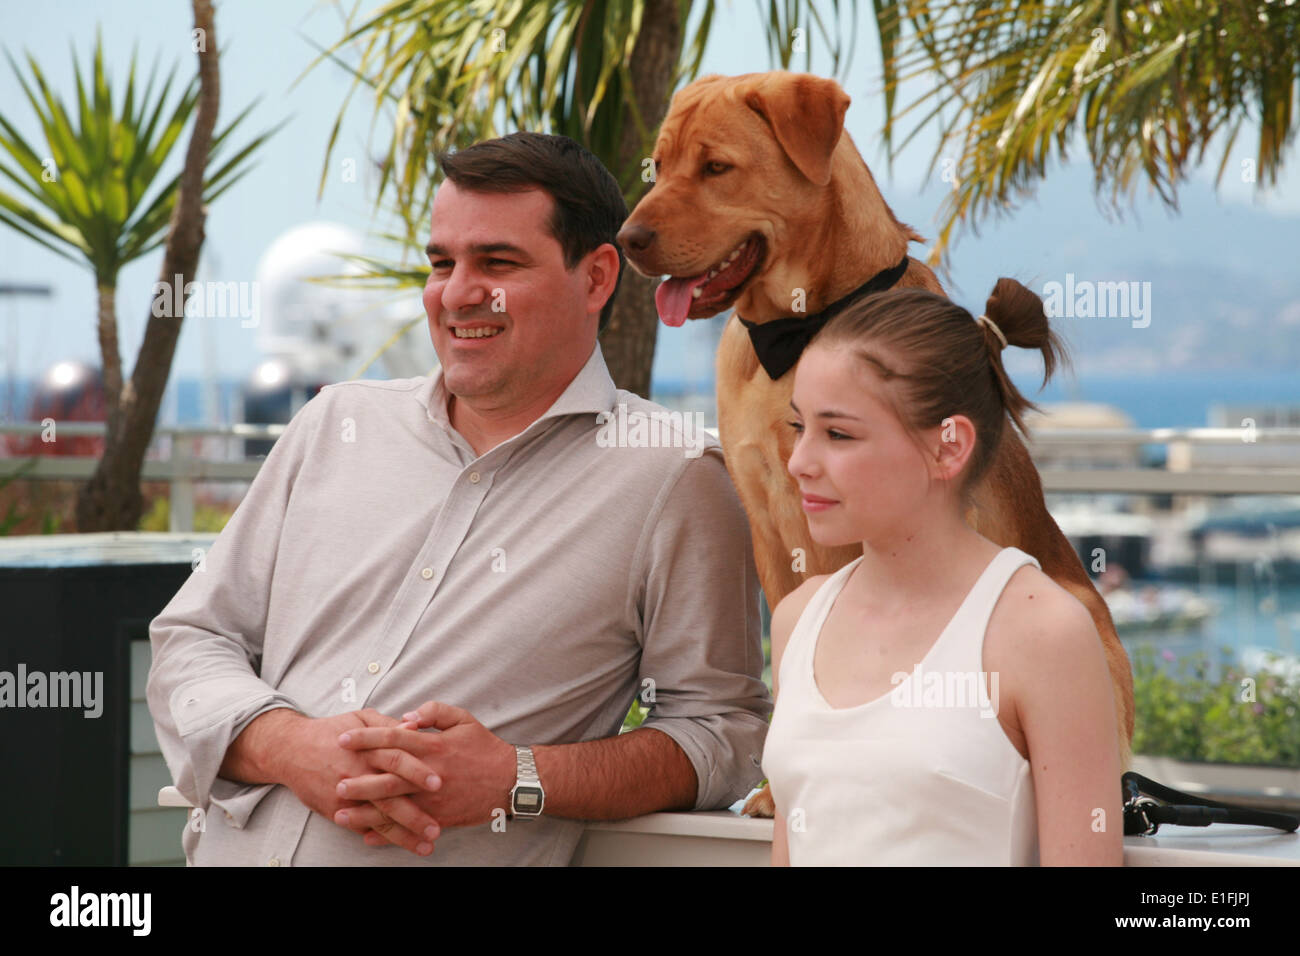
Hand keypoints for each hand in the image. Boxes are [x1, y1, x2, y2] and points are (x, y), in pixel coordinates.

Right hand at [270, 709, 440, 854]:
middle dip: (414, 814)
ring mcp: (346, 796)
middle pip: (389, 796)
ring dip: (403, 835)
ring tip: (426, 845)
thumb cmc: (333, 731)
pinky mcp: (337, 811)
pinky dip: (381, 837)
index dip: (417, 771)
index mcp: (367, 748)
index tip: (440, 784)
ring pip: (378, 819)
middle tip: (437, 828)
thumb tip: (416, 726)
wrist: (291, 750)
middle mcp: (357, 774)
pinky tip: (402, 844)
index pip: (396, 760)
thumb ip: (389, 726)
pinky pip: (362, 826)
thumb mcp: (362, 719)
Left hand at [334, 701, 515, 841]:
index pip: (392, 739)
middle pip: (387, 776)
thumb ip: (434, 712)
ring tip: (340, 814)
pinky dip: (387, 834)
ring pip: (393, 806)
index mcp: (432, 746)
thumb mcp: (463, 719)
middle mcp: (429, 773)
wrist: (510, 780)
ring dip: (365, 811)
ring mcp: (433, 798)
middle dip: (359, 779)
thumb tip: (407, 718)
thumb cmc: (484, 748)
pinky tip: (367, 837)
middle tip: (335, 781)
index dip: (365, 738)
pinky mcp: (439, 817)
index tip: (342, 738)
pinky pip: (408, 827)